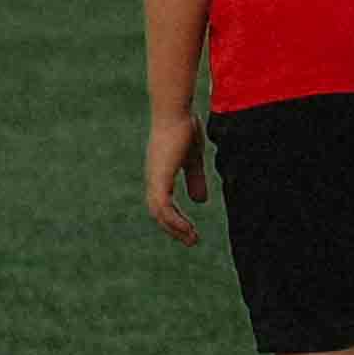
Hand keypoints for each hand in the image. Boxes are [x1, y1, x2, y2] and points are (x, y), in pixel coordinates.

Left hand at [146, 107, 207, 245]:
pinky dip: (173, 218)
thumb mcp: (194, 159)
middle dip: (174, 228)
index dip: (174, 218)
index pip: (162, 204)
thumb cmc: (184, 129)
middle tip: (192, 241)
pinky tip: (186, 227)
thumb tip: (199, 201)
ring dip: (175, 227)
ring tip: (192, 239)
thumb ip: (195, 179)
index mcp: (160, 175)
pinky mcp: (159, 176)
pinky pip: (162, 205)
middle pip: (158, 212)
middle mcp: (154, 178)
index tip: (190, 231)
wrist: (176, 112)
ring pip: (159, 212)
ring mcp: (155, 177)